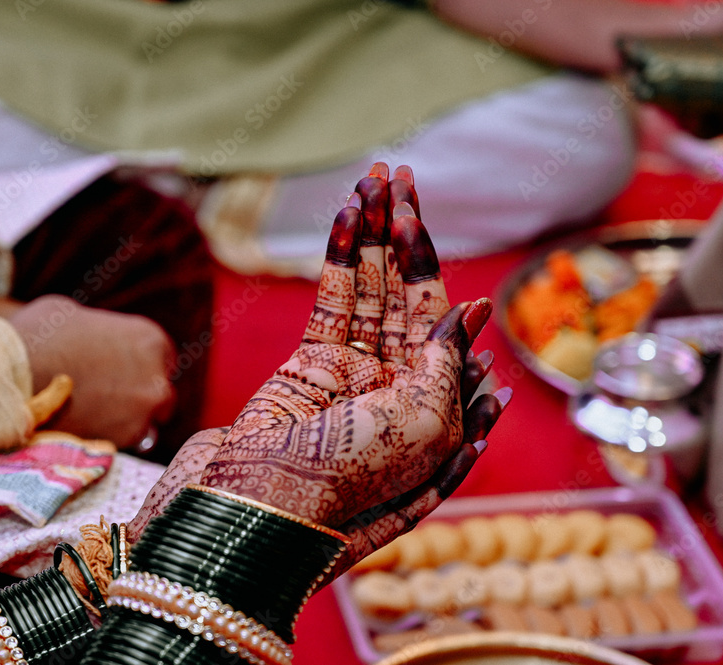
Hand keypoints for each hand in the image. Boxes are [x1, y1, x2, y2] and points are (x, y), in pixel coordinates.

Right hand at [8, 295, 176, 448]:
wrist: (5, 379)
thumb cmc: (33, 337)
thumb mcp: (71, 314)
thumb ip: (98, 329)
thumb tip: (95, 338)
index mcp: (149, 338)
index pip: (162, 356)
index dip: (140, 365)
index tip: (123, 373)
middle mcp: (157, 375)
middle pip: (160, 391)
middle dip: (140, 394)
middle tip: (112, 398)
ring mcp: (145, 410)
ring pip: (149, 419)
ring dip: (131, 419)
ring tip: (98, 417)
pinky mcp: (126, 439)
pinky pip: (131, 441)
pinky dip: (115, 438)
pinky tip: (90, 429)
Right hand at [194, 163, 507, 523]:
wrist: (255, 515)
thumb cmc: (347, 487)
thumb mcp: (422, 429)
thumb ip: (444, 365)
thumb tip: (467, 316)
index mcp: (433, 408)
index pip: (438, 317)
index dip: (429, 263)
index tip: (419, 214)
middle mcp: (396, 388)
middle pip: (404, 296)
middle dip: (403, 234)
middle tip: (398, 176)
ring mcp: (350, 378)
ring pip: (367, 293)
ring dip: (372, 235)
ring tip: (372, 180)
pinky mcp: (306, 370)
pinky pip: (330, 306)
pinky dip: (338, 261)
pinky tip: (346, 219)